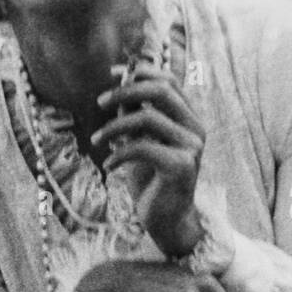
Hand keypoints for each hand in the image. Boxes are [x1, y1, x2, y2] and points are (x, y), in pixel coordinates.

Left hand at [91, 65, 205, 256]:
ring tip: (95, 140)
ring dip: (114, 126)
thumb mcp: (140, 142)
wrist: (166, 220)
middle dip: (125, 91)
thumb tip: (119, 86)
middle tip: (99, 102)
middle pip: (160, 90)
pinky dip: (118, 153)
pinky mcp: (180, 166)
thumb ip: (135, 117)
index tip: (111, 73)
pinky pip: (142, 146)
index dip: (140, 71)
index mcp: (188, 118)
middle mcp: (195, 128)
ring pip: (147, 117)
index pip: (168, 81)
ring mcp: (191, 147)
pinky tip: (108, 166)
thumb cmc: (152, 181)